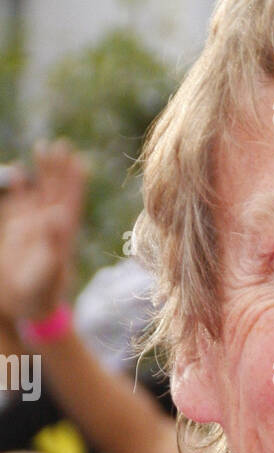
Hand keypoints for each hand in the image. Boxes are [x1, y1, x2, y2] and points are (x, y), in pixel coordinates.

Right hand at [0, 140, 87, 324]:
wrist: (24, 307)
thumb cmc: (38, 296)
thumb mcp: (46, 271)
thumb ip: (52, 245)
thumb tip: (59, 216)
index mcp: (62, 236)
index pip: (70, 202)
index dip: (74, 182)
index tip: (77, 159)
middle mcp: (50, 227)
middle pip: (57, 191)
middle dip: (59, 169)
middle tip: (62, 145)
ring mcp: (34, 228)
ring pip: (41, 194)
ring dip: (44, 173)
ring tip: (44, 147)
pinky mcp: (17, 232)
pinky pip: (20, 204)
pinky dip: (21, 189)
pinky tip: (20, 173)